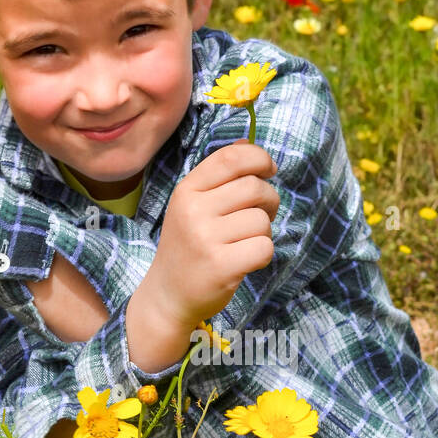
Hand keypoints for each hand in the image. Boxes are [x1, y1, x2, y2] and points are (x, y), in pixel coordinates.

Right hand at [148, 140, 279, 328]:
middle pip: (254, 187)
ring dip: (263, 232)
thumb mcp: (192, 205)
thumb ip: (218, 175)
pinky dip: (263, 254)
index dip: (260, 158)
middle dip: (269, 200)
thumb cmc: (187, 246)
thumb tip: (247, 142)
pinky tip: (246, 260)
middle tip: (260, 215)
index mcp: (187, 190)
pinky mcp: (221, 266)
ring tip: (244, 242)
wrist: (167, 295)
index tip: (269, 170)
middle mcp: (194, 211)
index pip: (232, 157)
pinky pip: (264, 247)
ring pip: (262, 220)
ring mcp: (206, 239)